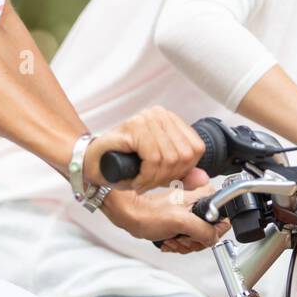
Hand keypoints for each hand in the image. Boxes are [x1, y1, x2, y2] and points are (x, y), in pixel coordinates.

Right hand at [84, 106, 206, 192]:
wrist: (92, 162)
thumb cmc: (122, 164)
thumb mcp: (158, 171)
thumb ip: (182, 173)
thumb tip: (204, 178)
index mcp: (169, 120)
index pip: (196, 148)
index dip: (184, 170)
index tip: (165, 178)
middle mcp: (159, 114)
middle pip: (184, 155)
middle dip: (168, 177)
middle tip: (150, 182)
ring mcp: (147, 118)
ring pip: (169, 158)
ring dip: (154, 179)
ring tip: (141, 181)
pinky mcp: (135, 127)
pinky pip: (153, 158)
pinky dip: (146, 176)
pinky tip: (137, 180)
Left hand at [101, 183, 231, 252]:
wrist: (130, 215)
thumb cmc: (148, 214)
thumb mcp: (181, 223)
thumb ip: (204, 230)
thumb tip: (214, 238)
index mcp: (204, 195)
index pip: (223, 220)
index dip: (210, 234)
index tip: (196, 236)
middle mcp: (199, 201)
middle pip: (210, 232)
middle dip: (193, 241)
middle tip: (180, 238)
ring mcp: (191, 211)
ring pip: (199, 237)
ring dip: (184, 243)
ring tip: (172, 238)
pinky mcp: (182, 219)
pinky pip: (188, 237)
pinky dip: (179, 242)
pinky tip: (169, 239)